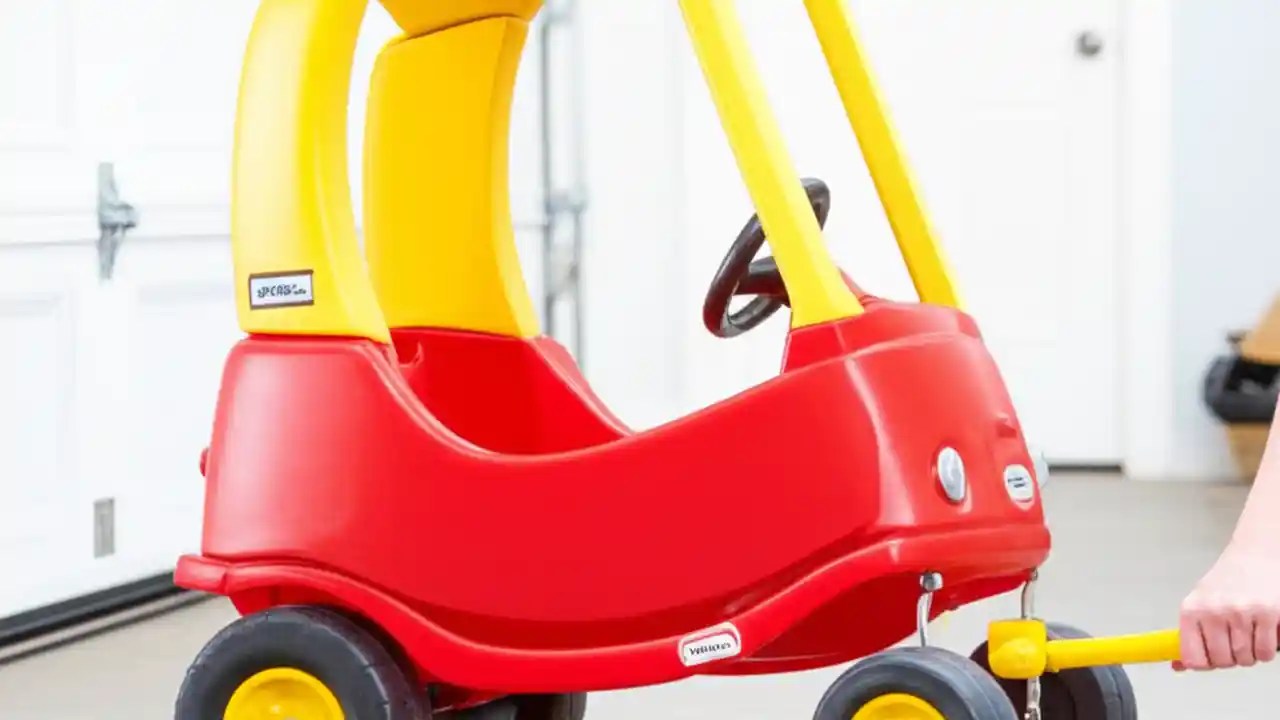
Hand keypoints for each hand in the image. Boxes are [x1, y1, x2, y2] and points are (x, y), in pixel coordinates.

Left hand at [1177, 540, 1279, 669]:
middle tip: (1236, 641)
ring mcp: (1241, 613)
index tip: (1212, 657)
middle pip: (1223, 661)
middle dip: (1232, 658)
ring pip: (1246, 659)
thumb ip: (1191, 635)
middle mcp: (1213, 611)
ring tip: (1250, 632)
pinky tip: (1264, 630)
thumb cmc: (1227, 580)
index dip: (1206, 663)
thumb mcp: (1200, 602)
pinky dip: (1268, 648)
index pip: (1192, 658)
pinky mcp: (1268, 614)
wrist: (1256, 553)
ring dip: (1252, 653)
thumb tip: (1178, 666)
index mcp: (1191, 610)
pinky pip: (1267, 652)